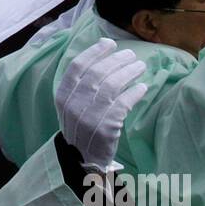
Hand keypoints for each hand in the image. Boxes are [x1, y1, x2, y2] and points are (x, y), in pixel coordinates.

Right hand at [54, 38, 147, 172]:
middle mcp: (73, 105)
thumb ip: (81, 85)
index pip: (77, 66)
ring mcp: (88, 117)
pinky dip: (134, 93)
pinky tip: (142, 87)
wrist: (82, 162)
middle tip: (131, 55)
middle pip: (97, 73)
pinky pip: (123, 104)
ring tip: (140, 67)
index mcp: (62, 96)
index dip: (94, 52)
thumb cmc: (80, 128)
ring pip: (112, 86)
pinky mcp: (105, 129)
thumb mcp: (72, 106)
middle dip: (117, 60)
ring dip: (128, 72)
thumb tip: (102, 55)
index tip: (109, 43)